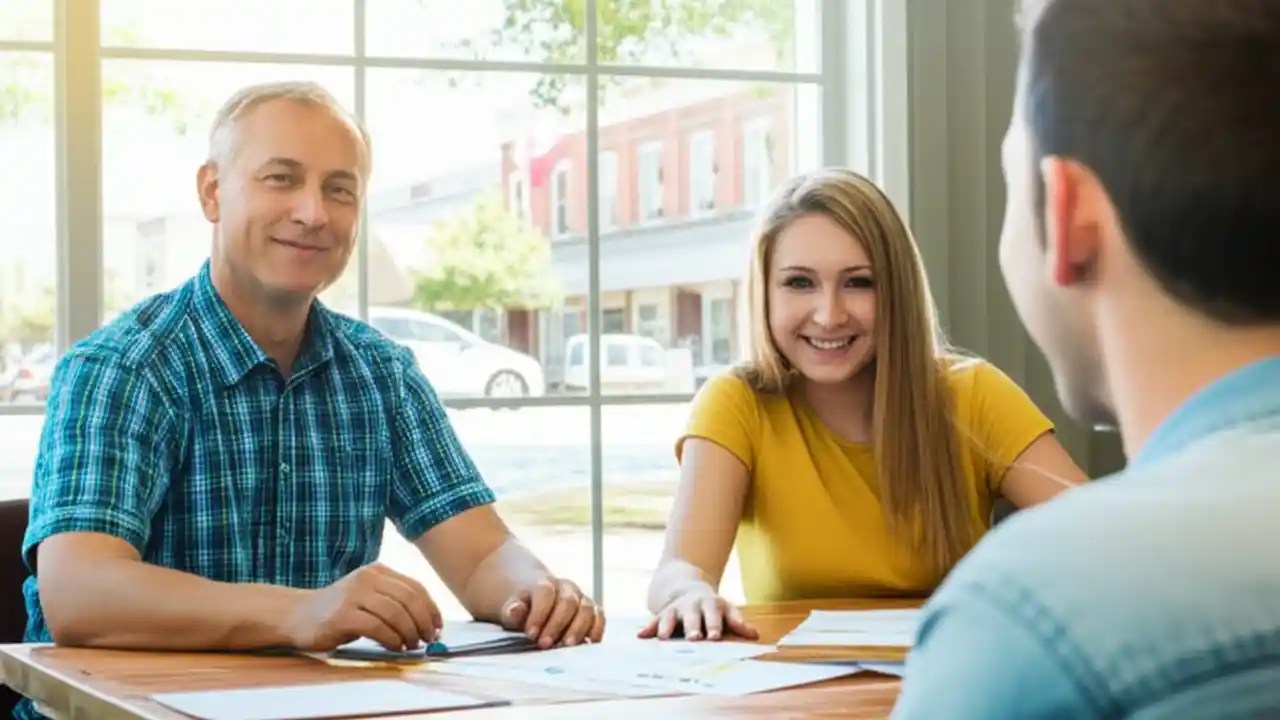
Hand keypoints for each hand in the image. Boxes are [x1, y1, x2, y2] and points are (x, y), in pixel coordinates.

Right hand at [283, 563, 441, 651]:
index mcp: (378, 570)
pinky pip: (378, 628)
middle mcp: (367, 578)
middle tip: (428, 639)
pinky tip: (395, 647)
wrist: (297, 615)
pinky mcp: (343, 615)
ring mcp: (354, 595)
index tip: (437, 626)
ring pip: (396, 613)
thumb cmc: (339, 610)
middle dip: (424, 622)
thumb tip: (427, 622)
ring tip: (411, 646)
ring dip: (410, 633)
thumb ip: (393, 601)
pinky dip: (392, 639)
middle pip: (409, 599)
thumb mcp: (368, 596)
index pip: (415, 587)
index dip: (431, 608)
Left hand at [498, 577, 604, 648]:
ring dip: (578, 629)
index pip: (545, 593)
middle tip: (544, 644)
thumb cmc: (525, 608)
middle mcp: (566, 588)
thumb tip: (513, 611)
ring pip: (586, 609)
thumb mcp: (513, 609)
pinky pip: (599, 617)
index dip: (539, 614)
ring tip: (566, 646)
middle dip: (557, 625)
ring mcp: (581, 599)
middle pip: (568, 602)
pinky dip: (596, 630)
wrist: (538, 600)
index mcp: (545, 584)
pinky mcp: (592, 611)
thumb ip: (513, 611)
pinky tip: (587, 643)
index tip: (530, 634)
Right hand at [637, 581, 757, 641]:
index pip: (713, 615)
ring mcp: (676, 608)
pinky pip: (653, 620)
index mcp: (710, 604)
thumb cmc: (712, 607)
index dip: (714, 626)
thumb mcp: (727, 610)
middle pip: (692, 616)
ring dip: (667, 626)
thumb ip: (738, 622)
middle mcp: (692, 605)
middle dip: (692, 627)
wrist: (687, 587)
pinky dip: (647, 627)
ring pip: (670, 616)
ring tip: (663, 637)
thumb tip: (755, 634)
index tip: (714, 637)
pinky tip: (641, 636)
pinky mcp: (662, 613)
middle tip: (693, 638)